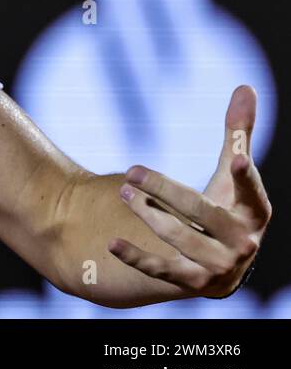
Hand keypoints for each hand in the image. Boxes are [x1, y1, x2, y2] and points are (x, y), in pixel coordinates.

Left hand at [108, 84, 272, 297]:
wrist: (225, 262)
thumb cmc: (229, 206)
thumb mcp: (234, 174)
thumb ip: (238, 133)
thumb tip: (245, 86)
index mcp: (255, 212)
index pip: (251, 191)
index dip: (243, 175)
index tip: (234, 156)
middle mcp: (242, 242)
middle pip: (202, 213)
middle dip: (166, 190)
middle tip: (133, 171)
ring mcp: (219, 265)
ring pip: (180, 239)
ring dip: (149, 215)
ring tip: (125, 192)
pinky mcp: (194, 282)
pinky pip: (163, 271)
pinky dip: (137, 257)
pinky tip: (112, 243)